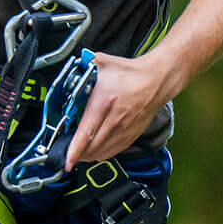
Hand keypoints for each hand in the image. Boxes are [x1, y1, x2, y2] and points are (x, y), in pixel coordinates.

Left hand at [63, 52, 170, 168]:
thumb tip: (69, 66)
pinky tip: (93, 153)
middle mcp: (114, 120)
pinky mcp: (131, 135)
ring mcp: (124, 130)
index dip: (74, 150)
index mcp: (104, 103)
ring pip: (102, 152)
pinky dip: (101, 154)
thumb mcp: (102, 63)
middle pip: (91, 147)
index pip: (85, 133)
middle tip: (66, 155)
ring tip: (77, 155)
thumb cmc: (131, 73)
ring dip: (87, 156)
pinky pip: (114, 151)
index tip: (66, 160)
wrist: (156, 80)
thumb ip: (82, 65)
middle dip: (76, 155)